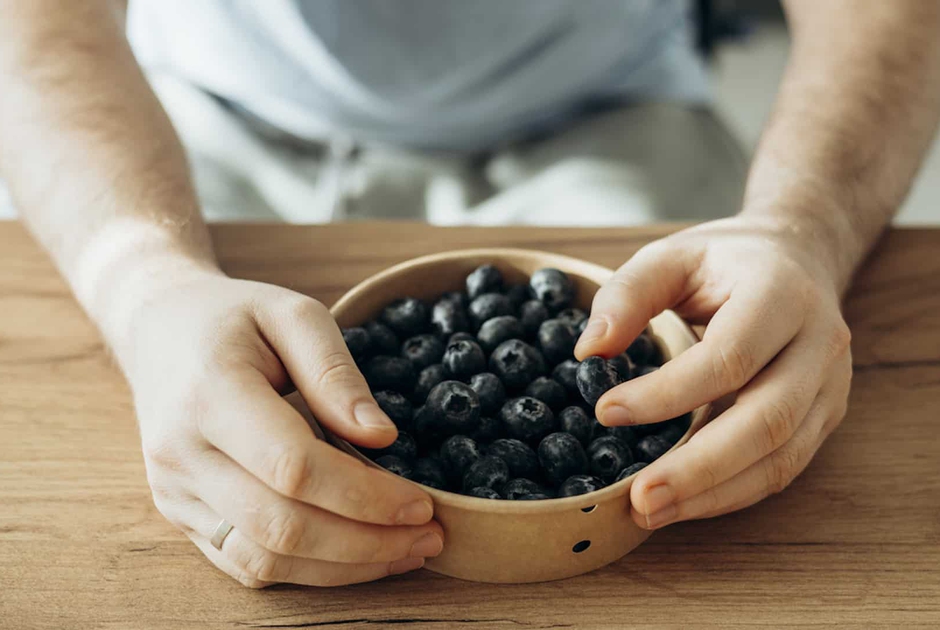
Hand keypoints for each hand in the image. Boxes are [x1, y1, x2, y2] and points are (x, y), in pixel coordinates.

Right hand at [122, 271, 441, 587]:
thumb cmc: (233, 318)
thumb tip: (383, 437)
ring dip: (343, 568)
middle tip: (429, 538)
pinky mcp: (180, 513)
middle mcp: (181, 452)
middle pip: (280, 526)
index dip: (365, 496)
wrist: (159, 331)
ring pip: (262, 559)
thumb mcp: (292, 313)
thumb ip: (336, 372)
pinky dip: (308, 571)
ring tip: (406, 552)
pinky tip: (357, 556)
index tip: (422, 503)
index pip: (294, 467)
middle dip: (366, 543)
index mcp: (210, 394)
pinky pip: (244, 563)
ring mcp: (174, 490)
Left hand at [575, 216, 852, 529]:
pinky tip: (685, 503)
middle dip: (699, 468)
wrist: (797, 257)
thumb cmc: (724, 260)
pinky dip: (732, 493)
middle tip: (639, 498)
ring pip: (781, 457)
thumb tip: (589, 352)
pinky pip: (783, 467)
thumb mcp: (670, 255)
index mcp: (781, 294)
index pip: (729, 357)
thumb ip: (627, 295)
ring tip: (652, 512)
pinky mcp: (824, 416)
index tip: (606, 411)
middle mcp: (819, 344)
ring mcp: (829, 386)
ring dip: (714, 493)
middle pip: (767, 421)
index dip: (668, 393)